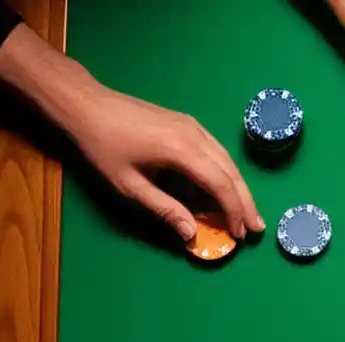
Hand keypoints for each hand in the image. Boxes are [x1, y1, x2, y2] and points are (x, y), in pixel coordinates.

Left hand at [69, 86, 262, 241]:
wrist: (88, 104)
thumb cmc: (103, 146)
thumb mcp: (129, 184)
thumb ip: (164, 209)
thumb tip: (191, 233)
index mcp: (181, 150)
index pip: (219, 184)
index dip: (232, 211)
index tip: (238, 234)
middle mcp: (195, 135)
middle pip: (231, 172)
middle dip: (245, 202)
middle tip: (256, 227)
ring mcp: (193, 126)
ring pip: (227, 160)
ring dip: (239, 187)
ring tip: (246, 211)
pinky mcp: (188, 124)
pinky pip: (217, 151)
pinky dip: (227, 172)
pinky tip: (228, 186)